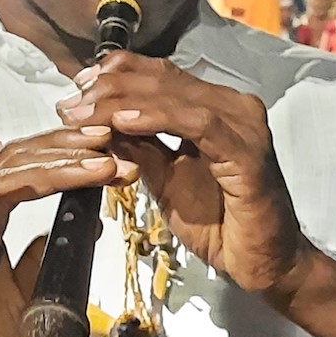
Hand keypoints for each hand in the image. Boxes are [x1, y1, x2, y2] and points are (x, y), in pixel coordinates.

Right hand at [0, 129, 137, 336]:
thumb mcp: (23, 304)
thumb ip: (42, 264)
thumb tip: (81, 228)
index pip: (31, 176)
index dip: (70, 158)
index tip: (112, 153)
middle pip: (17, 168)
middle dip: (66, 151)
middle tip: (108, 142)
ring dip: (45, 164)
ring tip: (88, 157)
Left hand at [56, 53, 312, 298]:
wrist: (264, 263)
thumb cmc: (221, 223)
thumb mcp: (165, 180)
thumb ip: (139, 149)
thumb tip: (100, 123)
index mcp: (215, 108)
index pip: (161, 75)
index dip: (117, 73)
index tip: (77, 85)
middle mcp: (233, 107)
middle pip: (164, 80)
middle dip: (110, 87)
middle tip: (71, 102)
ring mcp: (244, 126)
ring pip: (176, 97)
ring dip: (123, 101)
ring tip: (86, 111)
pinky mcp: (247, 152)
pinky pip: (197, 125)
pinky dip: (157, 119)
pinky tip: (124, 121)